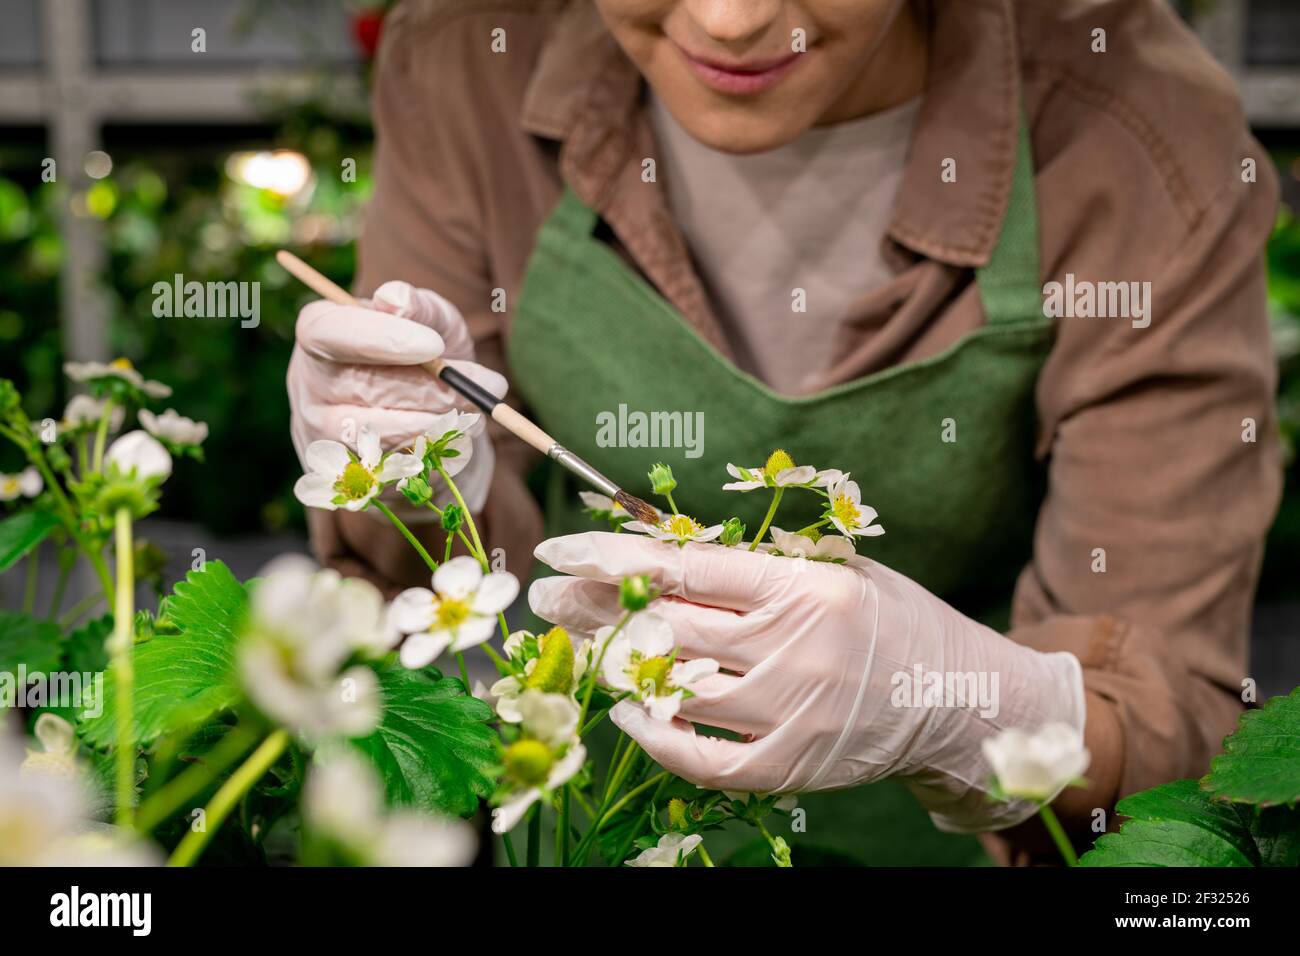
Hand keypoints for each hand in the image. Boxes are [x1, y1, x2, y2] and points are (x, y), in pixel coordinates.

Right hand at [288, 281, 505, 510]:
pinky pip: (397, 472)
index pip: (330, 333)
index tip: (435, 346)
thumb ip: (420, 306)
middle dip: (434, 390)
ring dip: (442, 425)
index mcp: (318, 335)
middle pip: (365, 389)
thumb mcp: (433, 323)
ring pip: (382, 436)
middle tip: (488, 386)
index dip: (381, 339)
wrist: (431, 421)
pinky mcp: (348, 480)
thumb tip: (396, 299)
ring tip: (478, 412)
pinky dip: (439, 456)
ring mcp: (322, 439)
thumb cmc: (427, 358)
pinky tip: (460, 440)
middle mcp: (308, 388)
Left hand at [529, 532, 1084, 831]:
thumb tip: (659, 559)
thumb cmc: (892, 621)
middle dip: (594, 609)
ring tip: (574, 647)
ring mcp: (795, 710)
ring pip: (677, 688)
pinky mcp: (794, 764)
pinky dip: (658, 738)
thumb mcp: (836, 570)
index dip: (613, 554)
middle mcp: (797, 644)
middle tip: (545, 599)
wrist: (960, 699)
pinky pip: (705, 759)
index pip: (687, 563)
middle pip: (669, 624)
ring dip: (616, 667)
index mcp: (805, 584)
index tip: (561, 549)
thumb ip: (757, 569)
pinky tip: (627, 714)